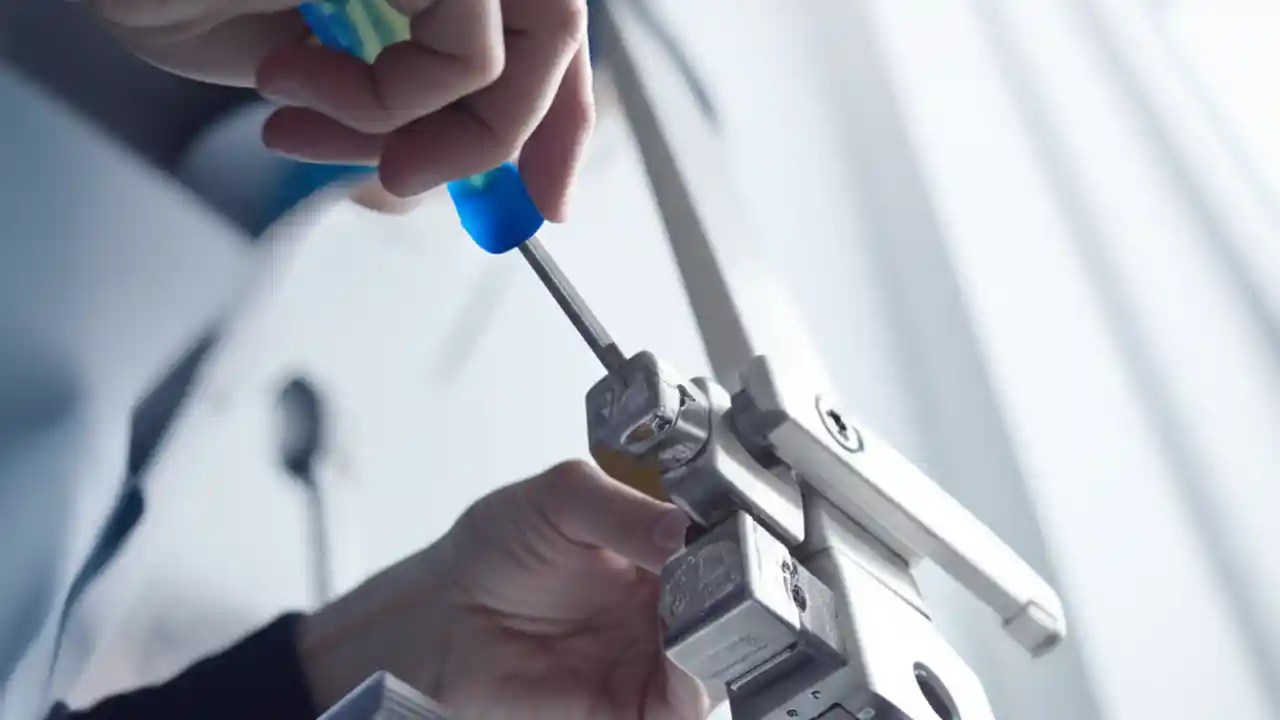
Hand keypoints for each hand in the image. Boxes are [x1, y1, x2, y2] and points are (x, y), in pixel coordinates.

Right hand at [89, 0, 594, 218]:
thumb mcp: (321, 72)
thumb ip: (406, 107)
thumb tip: (478, 171)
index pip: (545, 28)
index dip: (563, 115)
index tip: (548, 195)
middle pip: (554, 36)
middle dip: (496, 139)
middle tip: (415, 184)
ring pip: (522, 55)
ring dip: (421, 130)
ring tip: (309, 126)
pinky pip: (466, 58)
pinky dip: (384, 103)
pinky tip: (292, 77)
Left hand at [298, 461, 708, 719]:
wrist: (441, 619)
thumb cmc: (493, 551)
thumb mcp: (559, 499)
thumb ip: (622, 510)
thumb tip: (684, 527)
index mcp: (661, 544)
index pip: (724, 543)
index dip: (739, 543)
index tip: (739, 539)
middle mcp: (666, 601)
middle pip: (734, 604)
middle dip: (742, 597)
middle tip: (734, 585)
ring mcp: (652, 656)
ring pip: (720, 658)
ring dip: (725, 645)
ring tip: (707, 625)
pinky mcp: (631, 706)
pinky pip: (683, 708)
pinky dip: (693, 692)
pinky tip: (685, 669)